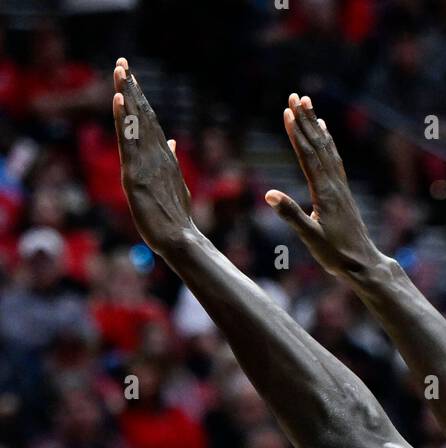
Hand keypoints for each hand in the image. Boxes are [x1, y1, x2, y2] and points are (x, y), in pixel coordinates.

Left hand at [112, 57, 193, 255]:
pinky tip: (118, 99)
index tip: (131, 77)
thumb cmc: (177, 219)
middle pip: (143, 116)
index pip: (151, 123)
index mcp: (165, 158)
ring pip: (135, 123)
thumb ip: (172, 161)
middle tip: (121, 63)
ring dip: (126, 95)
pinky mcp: (135, 176)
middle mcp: (156, 156)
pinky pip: (127, 142)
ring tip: (119, 71)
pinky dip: (122, 119)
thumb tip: (172, 141)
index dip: (140, 99)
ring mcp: (146, 164)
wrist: (180, 240)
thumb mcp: (176, 185)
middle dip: (132, 88)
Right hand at [264, 93, 377, 278]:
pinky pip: (334, 160)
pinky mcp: (343, 192)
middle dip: (306, 120)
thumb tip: (269, 195)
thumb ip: (291, 215)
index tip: (288, 112)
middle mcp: (334, 185)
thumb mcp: (310, 238)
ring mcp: (340, 187)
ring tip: (308, 105)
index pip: (308, 156)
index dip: (297, 133)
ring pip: (327, 149)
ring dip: (316, 126)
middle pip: (318, 145)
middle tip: (296, 96)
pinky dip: (328, 143)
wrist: (363, 264)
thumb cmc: (336, 255)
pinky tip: (325, 133)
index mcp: (324, 193)